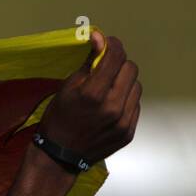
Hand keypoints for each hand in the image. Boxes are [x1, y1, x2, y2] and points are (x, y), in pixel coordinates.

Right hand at [39, 31, 141, 163]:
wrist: (59, 158)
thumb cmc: (58, 120)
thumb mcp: (67, 88)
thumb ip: (89, 63)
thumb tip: (100, 38)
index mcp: (93, 94)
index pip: (116, 56)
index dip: (112, 45)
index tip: (107, 45)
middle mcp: (112, 107)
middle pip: (130, 68)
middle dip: (118, 65)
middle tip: (106, 72)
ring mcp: (123, 121)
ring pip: (137, 86)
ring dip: (125, 84)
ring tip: (109, 92)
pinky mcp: (129, 132)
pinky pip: (136, 105)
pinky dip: (125, 101)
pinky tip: (111, 108)